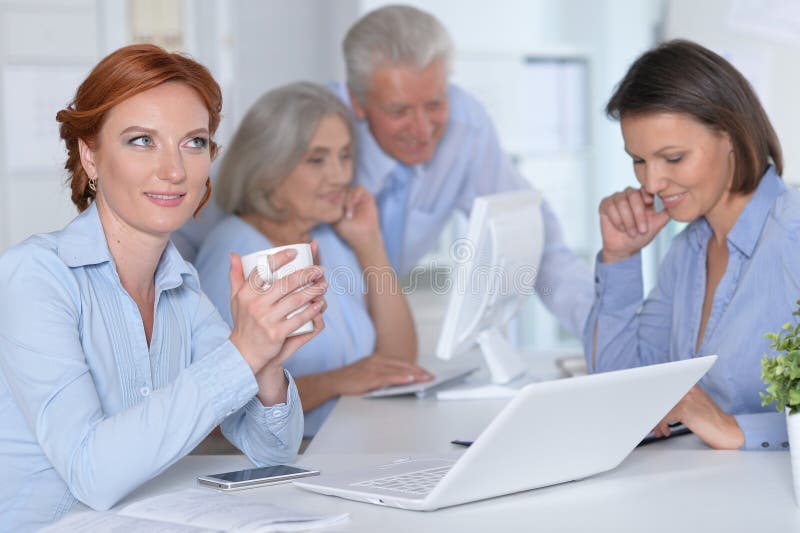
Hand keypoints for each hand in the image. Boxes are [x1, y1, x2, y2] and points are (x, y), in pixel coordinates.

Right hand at [228, 250, 327, 375]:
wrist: (244, 352)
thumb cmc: (243, 321)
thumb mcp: (236, 299)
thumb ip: (236, 276)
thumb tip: (235, 254)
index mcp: (245, 294)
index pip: (262, 270)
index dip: (279, 259)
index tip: (295, 252)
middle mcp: (255, 305)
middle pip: (284, 284)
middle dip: (305, 274)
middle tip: (318, 269)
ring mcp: (266, 320)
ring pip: (295, 300)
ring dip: (312, 290)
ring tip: (323, 284)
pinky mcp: (276, 334)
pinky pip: (298, 319)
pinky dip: (311, 311)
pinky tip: (319, 304)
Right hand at [331, 354, 433, 395]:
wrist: (334, 381)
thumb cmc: (351, 379)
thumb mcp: (369, 372)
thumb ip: (383, 374)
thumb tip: (399, 380)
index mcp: (378, 358)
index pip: (401, 363)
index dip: (415, 368)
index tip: (426, 373)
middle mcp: (377, 360)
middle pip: (403, 365)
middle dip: (419, 371)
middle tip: (431, 376)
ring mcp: (374, 368)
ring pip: (399, 370)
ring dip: (414, 375)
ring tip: (425, 379)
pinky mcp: (371, 377)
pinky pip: (389, 378)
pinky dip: (401, 378)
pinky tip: (410, 380)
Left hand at [332, 186, 381, 252]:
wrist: (364, 236)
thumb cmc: (348, 230)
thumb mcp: (335, 218)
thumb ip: (331, 206)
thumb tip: (329, 194)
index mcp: (337, 203)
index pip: (331, 193)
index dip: (330, 198)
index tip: (332, 210)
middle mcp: (346, 199)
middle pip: (339, 190)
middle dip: (339, 200)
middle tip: (341, 213)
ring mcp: (356, 197)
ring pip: (348, 189)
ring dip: (347, 200)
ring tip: (348, 213)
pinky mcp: (366, 196)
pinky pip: (359, 188)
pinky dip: (355, 195)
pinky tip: (354, 204)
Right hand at [599, 187, 669, 262]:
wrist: (624, 248)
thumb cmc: (640, 236)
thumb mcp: (657, 225)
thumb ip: (666, 213)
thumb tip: (677, 202)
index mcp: (643, 197)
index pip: (644, 188)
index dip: (646, 193)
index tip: (649, 202)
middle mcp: (629, 195)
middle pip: (633, 195)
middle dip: (638, 214)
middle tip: (642, 229)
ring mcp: (616, 198)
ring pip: (621, 202)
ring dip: (627, 220)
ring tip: (631, 232)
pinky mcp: (605, 204)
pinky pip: (610, 207)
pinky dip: (617, 220)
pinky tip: (620, 228)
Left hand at [652, 385, 743, 449]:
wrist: (729, 432)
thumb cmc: (710, 421)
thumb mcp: (693, 407)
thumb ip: (676, 402)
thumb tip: (653, 406)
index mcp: (688, 385)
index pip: (663, 387)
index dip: (653, 400)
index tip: (647, 410)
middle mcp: (687, 387)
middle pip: (658, 396)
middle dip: (652, 411)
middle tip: (651, 423)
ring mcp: (686, 397)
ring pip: (660, 406)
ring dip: (656, 421)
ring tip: (658, 430)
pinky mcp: (685, 409)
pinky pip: (664, 416)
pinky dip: (661, 425)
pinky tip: (666, 431)